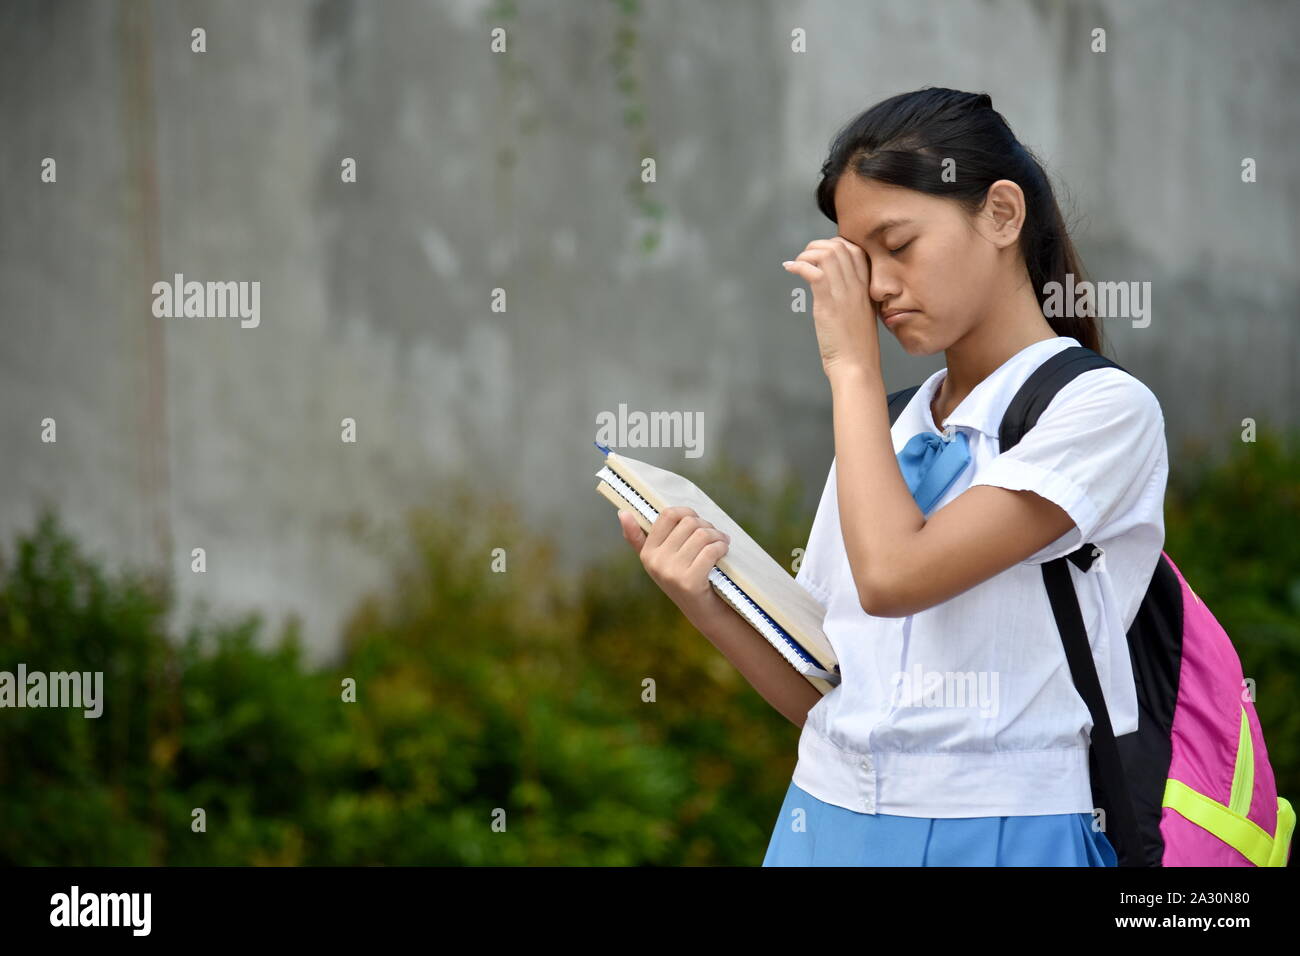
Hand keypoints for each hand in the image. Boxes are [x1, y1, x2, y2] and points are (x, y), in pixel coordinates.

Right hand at [618, 507, 729, 619]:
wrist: (703, 613)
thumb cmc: (684, 579)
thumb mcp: (660, 560)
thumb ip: (639, 538)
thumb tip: (623, 512)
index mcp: (647, 553)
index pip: (668, 515)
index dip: (687, 513)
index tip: (697, 521)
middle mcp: (655, 562)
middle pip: (688, 523)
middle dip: (707, 525)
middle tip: (714, 535)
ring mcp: (671, 573)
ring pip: (702, 535)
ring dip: (718, 536)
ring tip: (721, 542)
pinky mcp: (690, 582)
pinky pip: (710, 550)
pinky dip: (722, 547)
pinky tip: (723, 551)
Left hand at [783, 236, 880, 376]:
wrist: (857, 365)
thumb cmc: (856, 346)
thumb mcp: (858, 315)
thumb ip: (850, 297)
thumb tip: (831, 286)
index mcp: (867, 287)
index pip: (855, 250)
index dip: (835, 244)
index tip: (820, 254)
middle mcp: (857, 286)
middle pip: (839, 246)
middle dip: (817, 246)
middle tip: (805, 257)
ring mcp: (844, 293)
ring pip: (826, 254)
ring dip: (806, 254)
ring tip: (797, 264)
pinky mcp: (828, 303)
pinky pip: (813, 272)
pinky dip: (798, 266)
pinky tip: (790, 269)